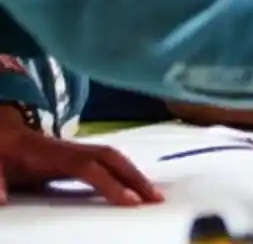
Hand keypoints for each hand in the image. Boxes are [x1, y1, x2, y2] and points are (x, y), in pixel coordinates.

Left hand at [0, 105, 161, 205]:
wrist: (4, 132)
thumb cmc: (2, 151)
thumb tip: (0, 201)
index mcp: (53, 153)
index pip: (89, 168)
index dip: (110, 183)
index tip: (131, 201)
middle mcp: (72, 148)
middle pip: (111, 158)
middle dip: (135, 177)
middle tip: (155, 199)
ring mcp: (78, 149)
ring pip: (114, 157)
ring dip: (135, 174)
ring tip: (154, 195)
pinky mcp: (79, 155)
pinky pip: (110, 160)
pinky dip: (127, 171)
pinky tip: (137, 184)